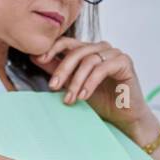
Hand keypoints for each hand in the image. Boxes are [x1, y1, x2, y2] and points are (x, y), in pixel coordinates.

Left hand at [32, 38, 159, 138]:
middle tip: (53, 87)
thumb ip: (57, 70)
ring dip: (76, 81)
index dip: (52, 49)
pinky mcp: (124, 62)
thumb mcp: (73, 85)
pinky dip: (90, 82)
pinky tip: (83, 96)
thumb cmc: (100, 101)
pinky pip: (102, 68)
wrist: (124, 117)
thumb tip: (34, 57)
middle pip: (76, 51)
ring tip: (70, 99)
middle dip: (62, 70)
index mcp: (87, 50)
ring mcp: (113, 53)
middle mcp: (100, 48)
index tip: (39, 60)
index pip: (66, 42)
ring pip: (88, 60)